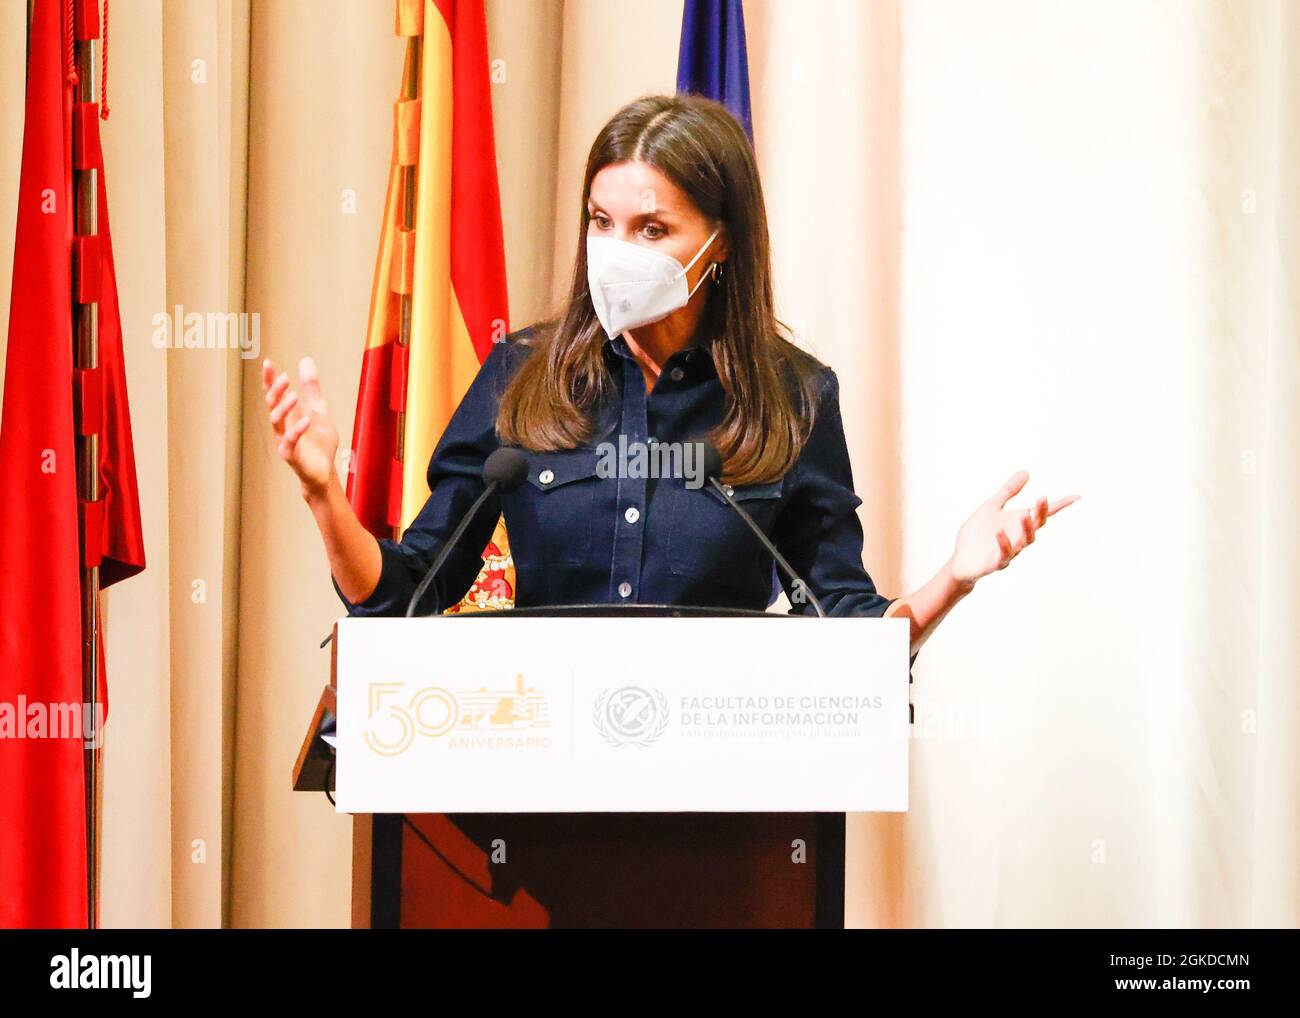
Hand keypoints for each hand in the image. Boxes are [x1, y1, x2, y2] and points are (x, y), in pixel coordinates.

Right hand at [262, 356, 339, 500]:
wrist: (325, 470)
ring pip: (276, 422)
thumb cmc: (319, 442)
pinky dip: (297, 430)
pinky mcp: (290, 455)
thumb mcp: (320, 410)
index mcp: (288, 414)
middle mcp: (282, 425)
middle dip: (275, 391)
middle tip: (284, 377)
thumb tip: (305, 359)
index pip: (274, 393)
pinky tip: (306, 420)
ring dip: (284, 408)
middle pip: (272, 405)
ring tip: (293, 396)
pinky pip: (289, 441)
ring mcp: (284, 440)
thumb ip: (312, 388)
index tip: (268, 363)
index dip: (269, 379)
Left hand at [948, 470, 1079, 586]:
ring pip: (1025, 541)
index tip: (1076, 496)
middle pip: (1036, 525)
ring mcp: (1009, 551)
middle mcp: (1018, 537)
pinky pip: (1004, 554)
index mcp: (1018, 523)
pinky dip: (1003, 542)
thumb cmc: (977, 534)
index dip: (1059, 505)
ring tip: (1026, 514)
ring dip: (1027, 528)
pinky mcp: (996, 563)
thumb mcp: (991, 506)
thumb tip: (1026, 471)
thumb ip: (1008, 491)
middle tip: (1042, 497)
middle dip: (1040, 512)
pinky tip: (999, 532)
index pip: (1042, 513)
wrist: (960, 560)